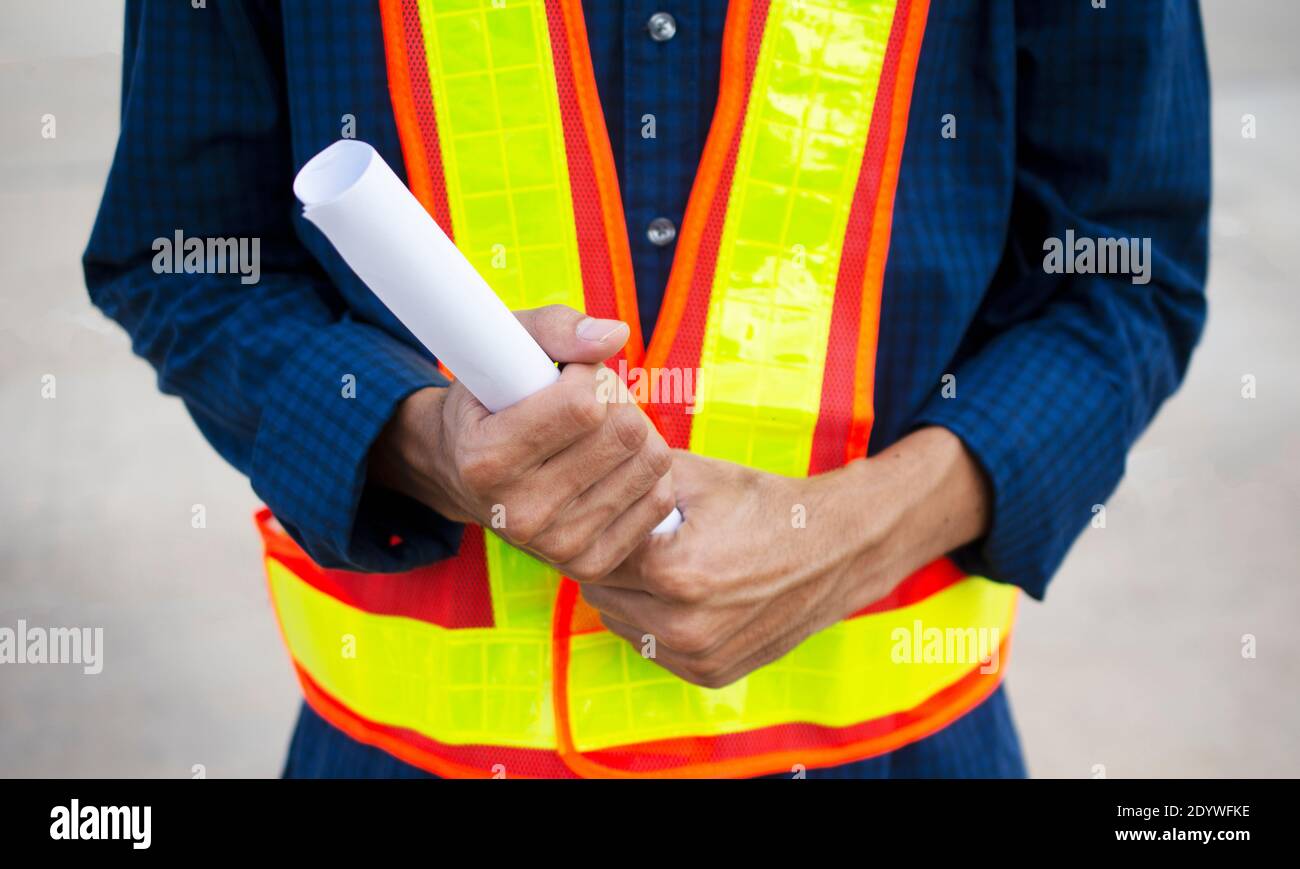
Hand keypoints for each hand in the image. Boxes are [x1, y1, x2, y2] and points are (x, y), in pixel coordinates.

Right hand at [370, 305, 676, 579]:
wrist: (462, 475)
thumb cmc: (489, 400)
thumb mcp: (503, 350)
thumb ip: (555, 329)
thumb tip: (615, 335)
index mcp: (486, 459)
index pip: (584, 406)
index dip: (589, 376)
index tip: (568, 377)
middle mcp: (519, 512)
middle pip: (626, 433)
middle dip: (617, 401)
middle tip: (589, 404)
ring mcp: (556, 545)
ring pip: (651, 463)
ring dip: (636, 433)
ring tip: (598, 433)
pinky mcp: (589, 563)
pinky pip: (659, 499)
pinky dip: (646, 471)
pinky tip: (613, 465)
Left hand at [580, 427, 991, 687]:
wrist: (833, 549)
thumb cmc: (763, 506)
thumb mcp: (697, 474)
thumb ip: (632, 475)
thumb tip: (583, 469)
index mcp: (672, 572)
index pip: (595, 553)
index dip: (603, 527)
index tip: (616, 514)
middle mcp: (682, 625)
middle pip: (600, 591)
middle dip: (615, 563)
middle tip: (647, 539)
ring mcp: (697, 657)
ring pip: (620, 622)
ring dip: (631, 596)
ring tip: (670, 564)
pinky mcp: (710, 674)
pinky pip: (652, 647)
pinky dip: (657, 622)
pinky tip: (687, 593)